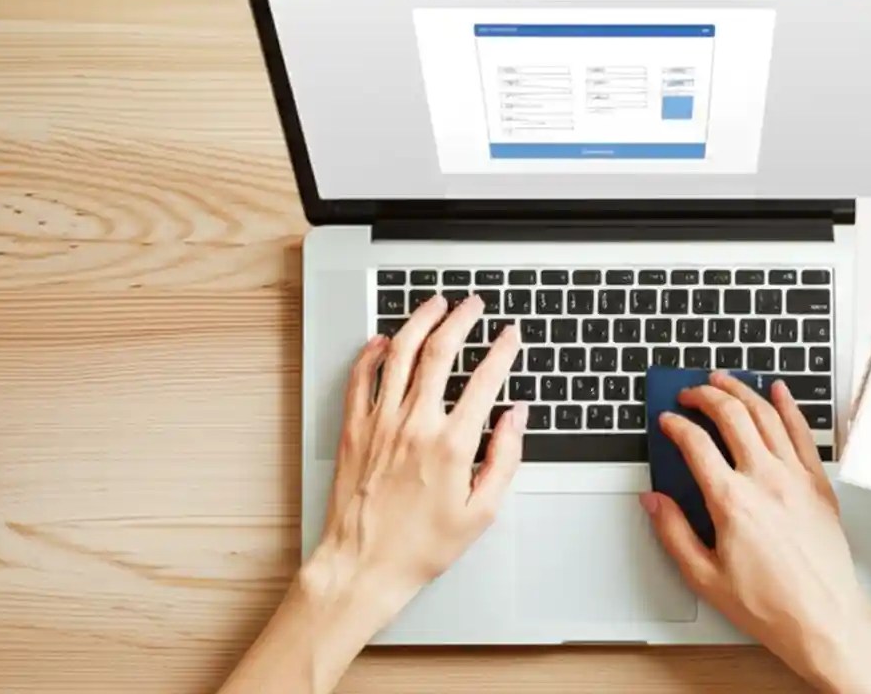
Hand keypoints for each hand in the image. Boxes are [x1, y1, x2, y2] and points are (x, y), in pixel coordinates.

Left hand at [307, 294, 524, 616]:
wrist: (362, 566)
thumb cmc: (420, 547)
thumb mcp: (481, 512)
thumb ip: (505, 458)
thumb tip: (515, 418)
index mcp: (451, 444)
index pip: (484, 380)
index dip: (502, 351)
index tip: (510, 336)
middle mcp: (414, 424)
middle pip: (440, 351)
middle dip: (462, 319)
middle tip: (473, 305)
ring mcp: (380, 423)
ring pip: (399, 353)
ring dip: (420, 321)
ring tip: (435, 304)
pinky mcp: (354, 430)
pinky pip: (361, 377)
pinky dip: (372, 352)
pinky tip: (383, 339)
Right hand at [640, 372, 870, 693]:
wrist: (823, 618)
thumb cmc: (769, 604)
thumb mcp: (704, 576)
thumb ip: (673, 532)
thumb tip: (653, 502)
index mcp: (731, 502)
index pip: (696, 445)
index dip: (675, 426)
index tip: (667, 422)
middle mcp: (765, 480)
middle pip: (731, 416)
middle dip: (705, 396)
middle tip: (691, 393)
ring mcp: (796, 478)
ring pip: (766, 415)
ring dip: (741, 391)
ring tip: (724, 381)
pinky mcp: (819, 483)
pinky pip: (802, 432)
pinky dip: (788, 405)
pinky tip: (777, 391)